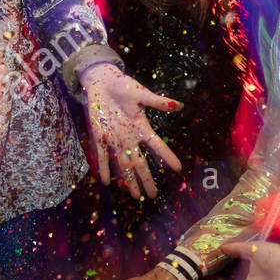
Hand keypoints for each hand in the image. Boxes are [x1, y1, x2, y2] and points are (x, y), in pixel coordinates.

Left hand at [82, 63, 180, 198]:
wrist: (102, 82)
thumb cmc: (123, 86)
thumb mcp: (141, 94)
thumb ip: (158, 102)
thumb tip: (180, 105)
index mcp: (141, 127)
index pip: (157, 145)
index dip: (167, 156)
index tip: (178, 169)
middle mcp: (129, 137)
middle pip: (139, 162)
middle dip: (145, 179)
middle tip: (152, 196)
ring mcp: (114, 139)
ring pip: (122, 164)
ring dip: (128, 180)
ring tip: (134, 196)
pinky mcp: (99, 137)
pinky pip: (102, 156)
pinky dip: (104, 168)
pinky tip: (106, 183)